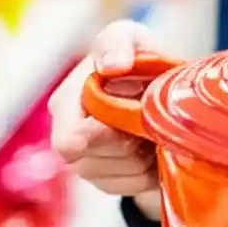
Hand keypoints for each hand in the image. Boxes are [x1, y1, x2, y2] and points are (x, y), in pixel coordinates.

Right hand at [49, 20, 163, 218]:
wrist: (162, 90)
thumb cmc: (138, 60)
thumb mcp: (131, 38)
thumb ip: (117, 42)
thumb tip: (112, 65)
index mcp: (65, 103)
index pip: (70, 141)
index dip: (104, 137)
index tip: (132, 118)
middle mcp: (68, 137)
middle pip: (95, 164)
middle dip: (129, 145)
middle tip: (149, 122)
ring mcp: (87, 164)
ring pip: (117, 177)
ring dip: (142, 158)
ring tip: (151, 132)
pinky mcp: (110, 181)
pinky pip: (132, 187)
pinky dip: (149, 172)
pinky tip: (152, 150)